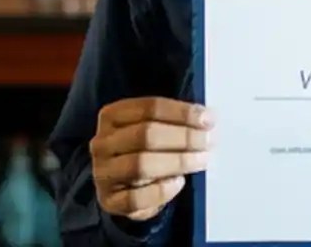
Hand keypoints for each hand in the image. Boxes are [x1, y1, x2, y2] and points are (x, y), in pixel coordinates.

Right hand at [90, 97, 212, 221]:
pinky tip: (178, 182)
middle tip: (208, 141)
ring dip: (177, 161)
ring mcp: (103, 173)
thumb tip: (206, 119)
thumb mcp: (153, 127)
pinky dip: (161, 191)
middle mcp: (102, 143)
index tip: (207, 119)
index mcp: (111, 116)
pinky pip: (135, 198)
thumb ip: (173, 121)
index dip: (181, 113)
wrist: (123, 185)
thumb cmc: (144, 149)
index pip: (149, 108)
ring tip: (200, 160)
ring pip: (140, 165)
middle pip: (145, 135)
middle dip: (183, 137)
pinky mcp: (108, 201)